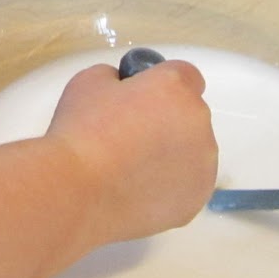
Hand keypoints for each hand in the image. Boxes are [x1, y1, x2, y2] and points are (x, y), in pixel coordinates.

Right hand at [44, 59, 217, 249]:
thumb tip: (125, 92)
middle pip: (190, 116)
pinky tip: (136, 192)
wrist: (76, 192)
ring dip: (169, 156)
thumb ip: (118, 79)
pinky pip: (185, 187)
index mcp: (177, 89)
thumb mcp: (89, 81)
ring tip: (129, 171)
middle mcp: (199, 124)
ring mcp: (202, 167)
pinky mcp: (194, 201)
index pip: (186, 76)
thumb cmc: (81, 132)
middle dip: (166, 122)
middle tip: (128, 137)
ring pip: (191, 154)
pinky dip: (167, 188)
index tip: (140, 98)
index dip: (162, 85)